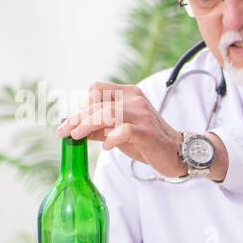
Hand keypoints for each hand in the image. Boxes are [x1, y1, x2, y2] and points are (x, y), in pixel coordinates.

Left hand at [56, 82, 187, 178]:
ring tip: (76, 137)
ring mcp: (142, 115)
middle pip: (97, 103)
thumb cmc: (149, 141)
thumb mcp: (121, 131)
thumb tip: (76, 129)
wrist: (179, 152)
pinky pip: (123, 130)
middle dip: (76, 118)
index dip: (82, 105)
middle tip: (63, 132)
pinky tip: (106, 146)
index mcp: (128, 94)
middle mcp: (135, 100)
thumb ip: (101, 128)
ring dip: (87, 125)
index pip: (96, 90)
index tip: (73, 122)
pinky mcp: (147, 131)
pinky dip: (111, 138)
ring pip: (106, 113)